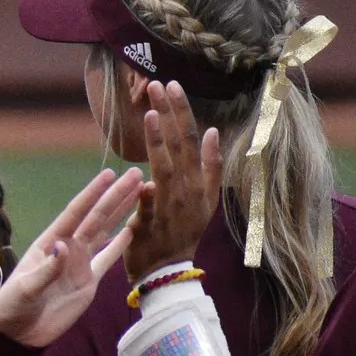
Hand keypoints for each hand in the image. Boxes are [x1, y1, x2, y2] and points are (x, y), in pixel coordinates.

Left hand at [0, 165, 144, 346]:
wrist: (19, 333)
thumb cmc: (13, 307)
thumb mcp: (25, 288)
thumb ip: (46, 269)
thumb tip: (64, 245)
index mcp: (50, 242)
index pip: (75, 213)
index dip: (92, 194)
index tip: (109, 175)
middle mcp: (68, 247)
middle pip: (96, 217)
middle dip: (115, 196)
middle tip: (136, 174)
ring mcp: (80, 264)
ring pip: (105, 232)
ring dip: (122, 213)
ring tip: (139, 194)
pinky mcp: (89, 282)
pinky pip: (108, 259)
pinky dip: (120, 245)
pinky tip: (133, 229)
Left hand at [123, 80, 221, 281]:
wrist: (168, 271)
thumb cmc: (182, 231)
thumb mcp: (205, 198)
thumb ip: (210, 166)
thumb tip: (212, 131)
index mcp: (197, 182)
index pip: (190, 138)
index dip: (182, 111)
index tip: (172, 84)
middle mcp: (186, 191)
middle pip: (179, 146)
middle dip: (169, 113)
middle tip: (157, 84)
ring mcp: (170, 208)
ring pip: (165, 168)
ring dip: (159, 140)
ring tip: (150, 112)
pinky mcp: (151, 225)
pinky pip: (148, 206)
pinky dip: (147, 193)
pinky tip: (143, 178)